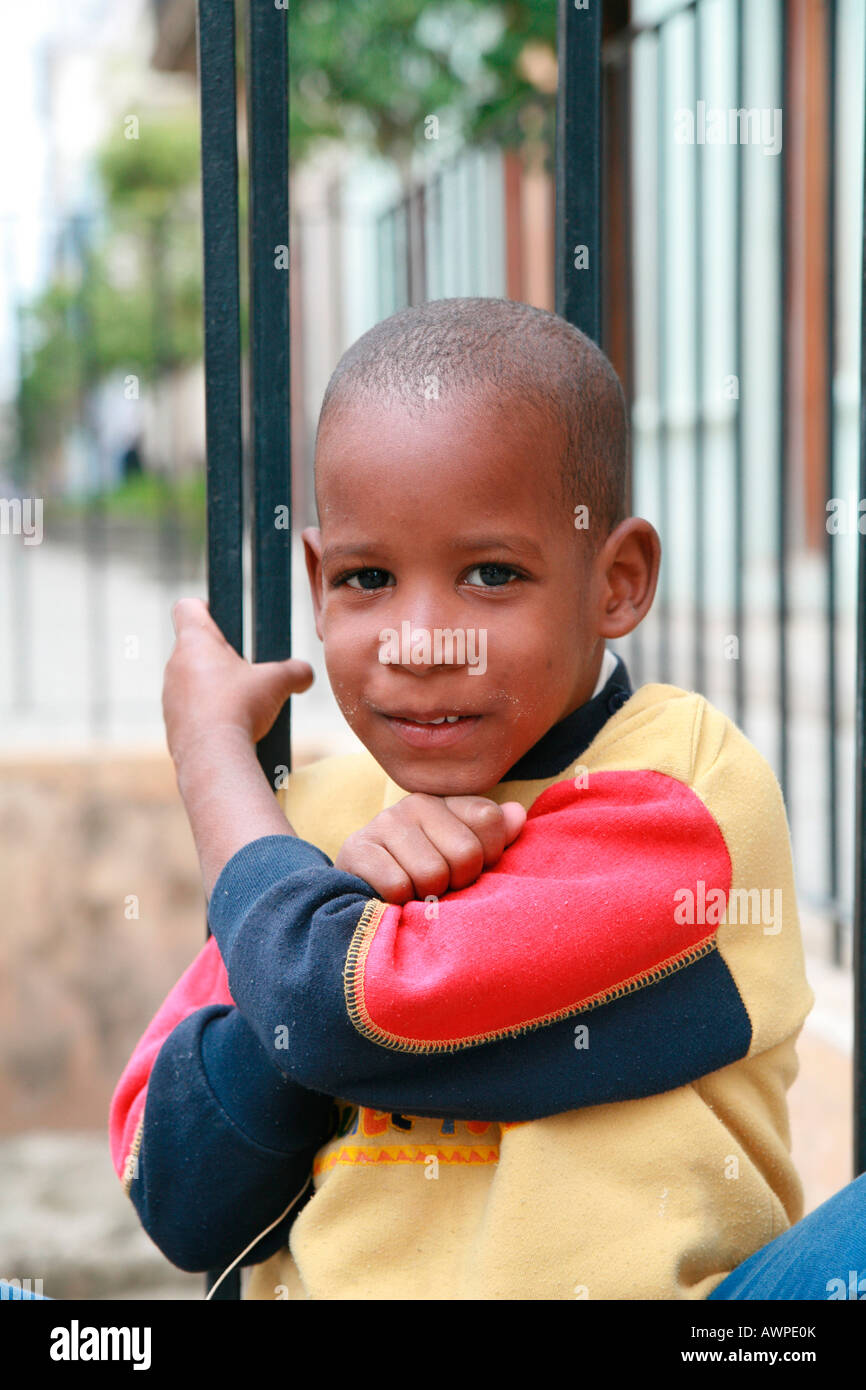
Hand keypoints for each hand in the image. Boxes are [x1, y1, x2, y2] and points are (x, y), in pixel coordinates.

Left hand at [163, 598, 313, 765]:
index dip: (206, 607)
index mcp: (195, 642)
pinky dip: (207, 713)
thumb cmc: (240, 708)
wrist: (213, 757)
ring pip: (191, 680)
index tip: (224, 619)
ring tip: (241, 703)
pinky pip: (189, 709)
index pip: (187, 607)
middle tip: (246, 669)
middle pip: (194, 646)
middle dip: (220, 655)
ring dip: (212, 686)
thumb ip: (296, 671)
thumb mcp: (277, 682)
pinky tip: (230, 726)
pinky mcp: (172, 723)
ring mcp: (170, 695)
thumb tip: (305, 674)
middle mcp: (175, 665)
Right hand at [334, 793, 526, 903]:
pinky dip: (399, 902)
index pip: (489, 818)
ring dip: (426, 897)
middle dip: (456, 883)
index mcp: (448, 802)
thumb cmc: (424, 880)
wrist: (362, 895)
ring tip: (414, 893)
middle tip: (438, 889)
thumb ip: (494, 838)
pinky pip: (398, 886)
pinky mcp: (357, 848)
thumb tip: (517, 813)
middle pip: (465, 852)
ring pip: (432, 873)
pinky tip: (390, 897)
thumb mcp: (463, 860)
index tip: (468, 871)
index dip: (487, 857)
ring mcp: (385, 822)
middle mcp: (417, 803)